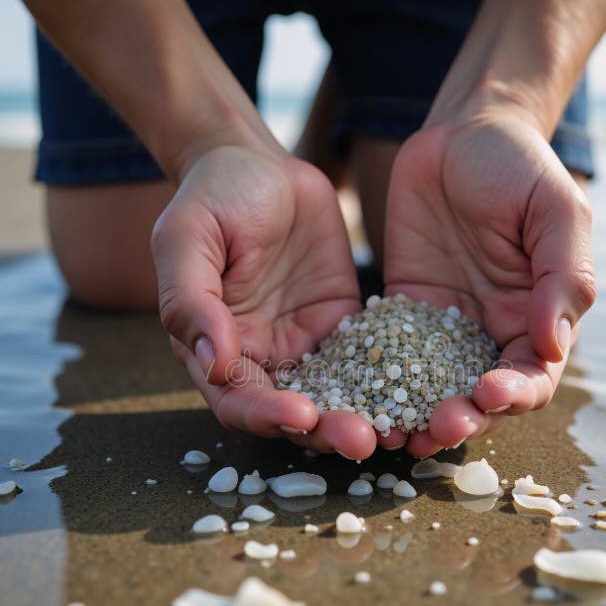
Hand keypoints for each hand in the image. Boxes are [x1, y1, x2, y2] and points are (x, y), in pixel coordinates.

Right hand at [151, 145, 378, 458]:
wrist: (261, 165)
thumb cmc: (213, 197)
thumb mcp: (187, 239)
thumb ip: (190, 300)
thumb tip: (211, 364)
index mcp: (216, 348)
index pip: (237, 400)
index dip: (266, 414)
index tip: (301, 415)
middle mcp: (261, 357)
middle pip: (292, 412)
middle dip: (324, 431)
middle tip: (361, 440)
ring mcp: (305, 344)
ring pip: (334, 396)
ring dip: (360, 416)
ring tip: (396, 429)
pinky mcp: (342, 326)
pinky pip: (368, 361)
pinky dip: (389, 382)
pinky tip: (418, 393)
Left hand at [383, 108, 595, 455]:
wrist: (461, 133)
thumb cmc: (520, 167)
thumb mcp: (556, 211)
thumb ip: (564, 275)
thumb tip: (554, 344)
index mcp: (536, 317)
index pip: (533, 375)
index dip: (515, 394)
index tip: (488, 393)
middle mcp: (490, 332)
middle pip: (480, 395)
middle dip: (463, 416)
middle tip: (436, 428)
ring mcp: (443, 327)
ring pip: (432, 387)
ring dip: (417, 414)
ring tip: (397, 433)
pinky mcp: (402, 312)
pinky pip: (389, 354)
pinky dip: (379, 382)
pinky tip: (361, 399)